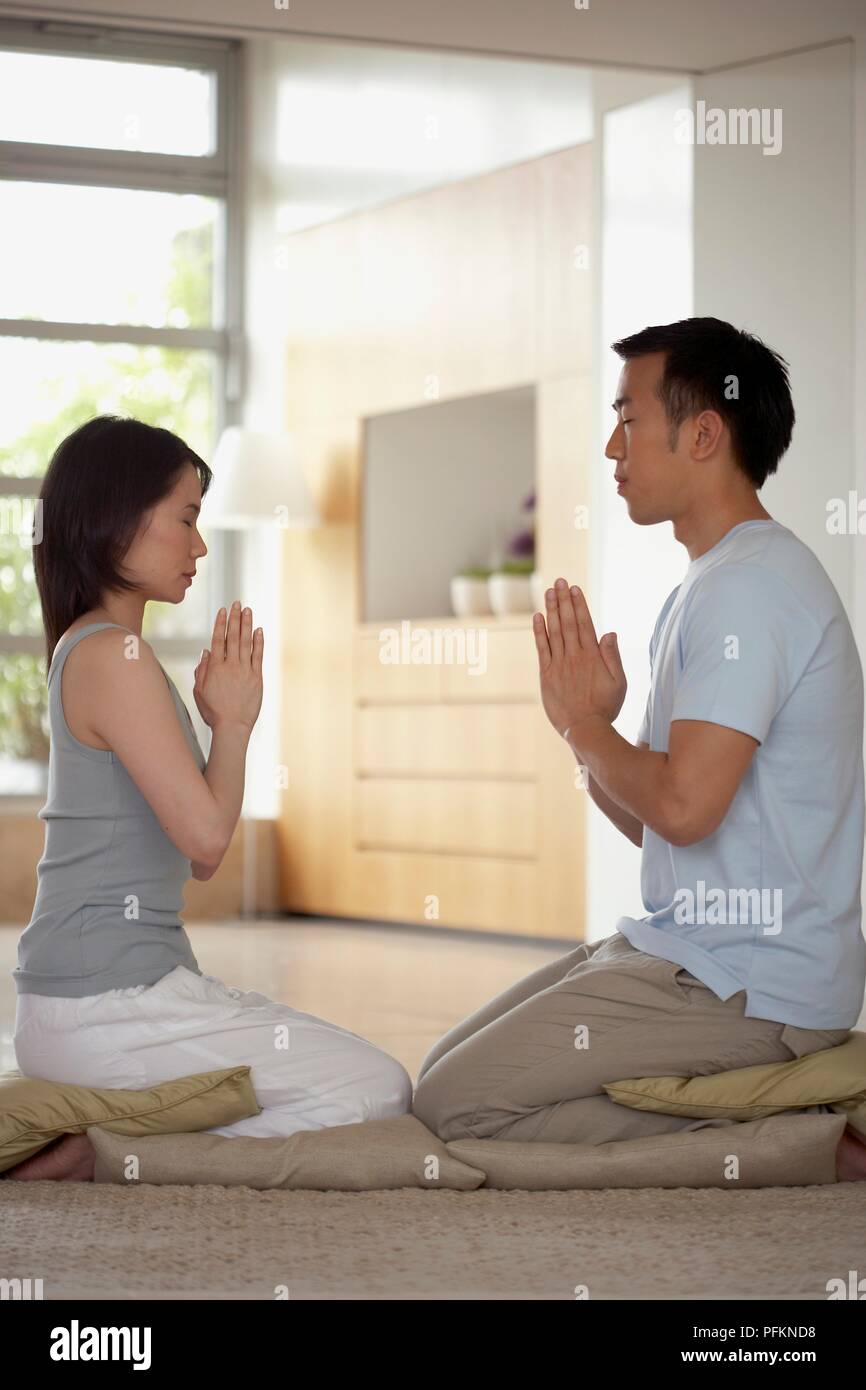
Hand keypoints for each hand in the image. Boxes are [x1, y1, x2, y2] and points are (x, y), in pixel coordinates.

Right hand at [193, 602, 263, 731]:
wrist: (232, 726)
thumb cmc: (213, 711)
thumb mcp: (199, 691)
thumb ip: (201, 670)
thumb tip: (206, 651)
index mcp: (214, 668)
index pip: (218, 640)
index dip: (221, 623)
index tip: (223, 610)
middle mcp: (230, 666)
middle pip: (233, 637)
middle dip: (235, 618)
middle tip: (237, 603)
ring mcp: (244, 671)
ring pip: (246, 643)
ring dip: (246, 625)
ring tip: (247, 610)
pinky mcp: (256, 678)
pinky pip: (258, 656)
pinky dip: (258, 642)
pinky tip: (259, 630)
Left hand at [532, 578, 626, 736]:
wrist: (583, 729)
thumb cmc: (605, 708)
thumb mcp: (619, 683)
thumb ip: (613, 657)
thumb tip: (609, 632)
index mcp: (593, 656)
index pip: (585, 623)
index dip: (579, 604)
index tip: (574, 588)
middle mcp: (575, 656)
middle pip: (568, 622)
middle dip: (564, 600)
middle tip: (559, 581)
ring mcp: (559, 664)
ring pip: (554, 631)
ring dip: (551, 609)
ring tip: (549, 591)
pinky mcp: (547, 675)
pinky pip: (542, 648)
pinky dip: (539, 632)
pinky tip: (537, 616)